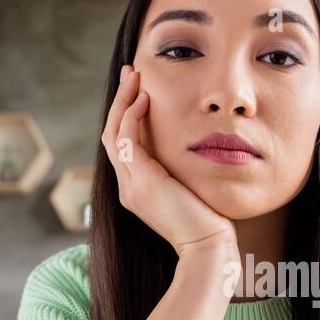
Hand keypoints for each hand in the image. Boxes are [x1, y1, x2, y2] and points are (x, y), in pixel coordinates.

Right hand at [101, 65, 237, 258]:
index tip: (137, 89)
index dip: (126, 114)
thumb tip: (191, 148)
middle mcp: (128, 187)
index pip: (122, 144)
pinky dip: (132, 116)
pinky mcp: (141, 183)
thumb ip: (181, 171)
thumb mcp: (190, 189)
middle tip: (130, 73)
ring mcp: (131, 186)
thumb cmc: (208, 221)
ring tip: (135, 77)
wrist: (208, 247)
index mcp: (137, 189)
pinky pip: (127, 140)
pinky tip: (146, 99)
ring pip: (114, 133)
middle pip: (112, 134)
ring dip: (123, 101)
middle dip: (120, 101)